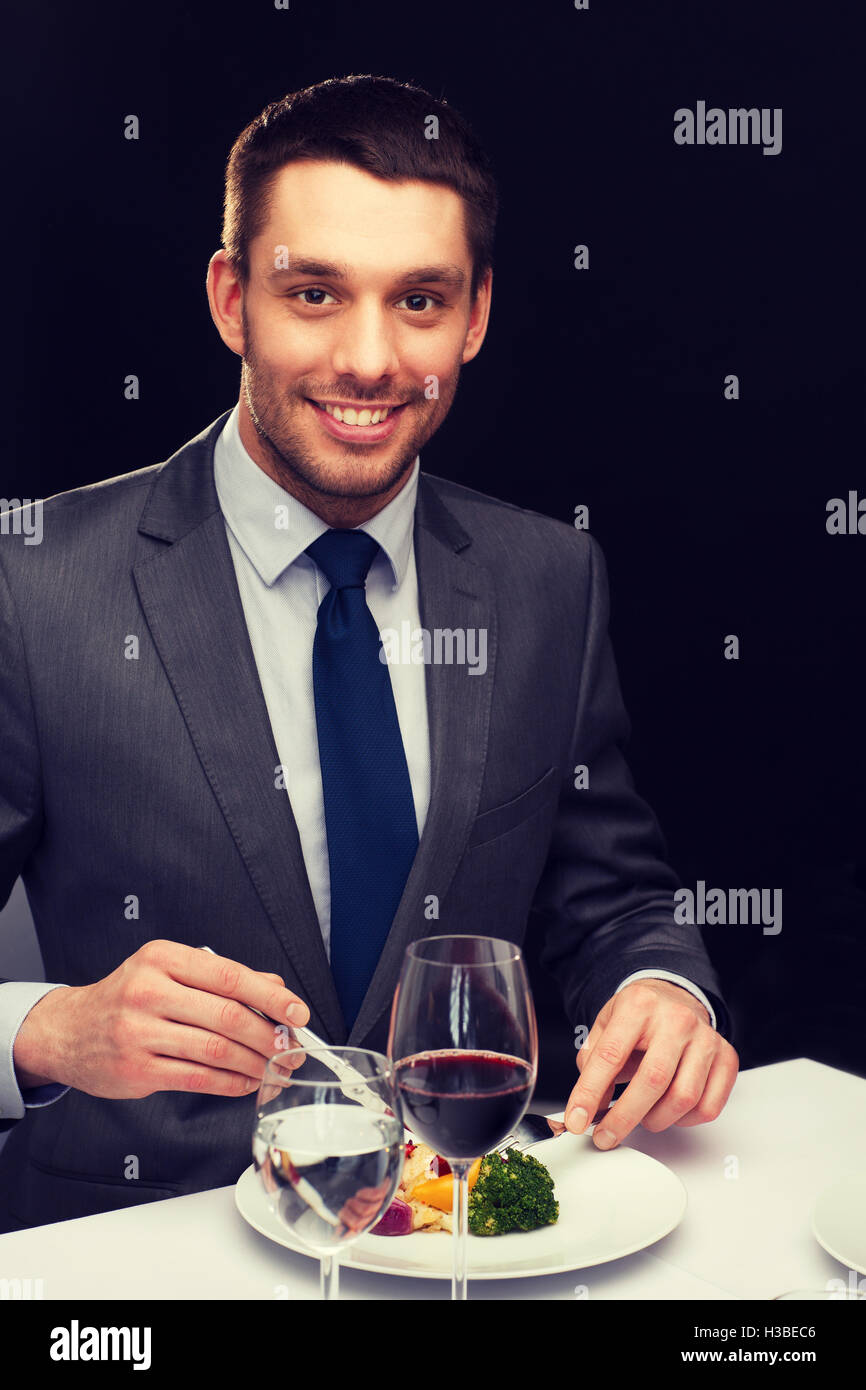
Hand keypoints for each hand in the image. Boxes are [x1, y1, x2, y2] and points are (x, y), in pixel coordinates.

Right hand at [12, 939, 310, 1099]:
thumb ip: (222, 978)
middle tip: (292, 1050)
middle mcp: (149, 991)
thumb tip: (276, 988)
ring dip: (255, 1064)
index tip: (297, 1013)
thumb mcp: (169, 971)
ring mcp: (139, 1032)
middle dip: (270, 1037)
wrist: (68, 1031)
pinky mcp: (136, 1069)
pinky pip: (198, 1078)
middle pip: (227, 1016)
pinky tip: (246, 1081)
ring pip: (216, 1050)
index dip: (271, 997)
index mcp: (162, 958)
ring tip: (275, 1069)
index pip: (229, 975)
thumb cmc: (126, 998)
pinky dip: (230, 1083)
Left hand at [563, 979, 738, 1147]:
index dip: (590, 1092)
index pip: (610, 1055)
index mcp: (639, 1005)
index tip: (576, 1119)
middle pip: (652, 1080)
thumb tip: (587, 1107)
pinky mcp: (726, 1058)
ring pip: (683, 1098)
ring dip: (655, 1120)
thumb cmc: (639, 1017)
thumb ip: (592, 1063)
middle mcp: (676, 1019)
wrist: (675, 998)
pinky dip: (684, 1120)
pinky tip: (668, 1110)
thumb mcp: (605, 1025)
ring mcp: (706, 1039)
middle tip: (605, 1136)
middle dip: (623, 1118)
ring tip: (641, 1117)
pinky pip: (707, 1107)